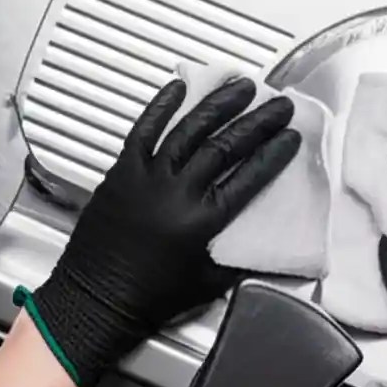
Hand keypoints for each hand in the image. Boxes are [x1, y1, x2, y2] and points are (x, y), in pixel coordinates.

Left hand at [17, 77, 300, 386]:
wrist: (95, 301)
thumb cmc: (151, 298)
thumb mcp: (208, 283)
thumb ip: (239, 259)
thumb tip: (266, 242)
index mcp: (203, 222)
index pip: (249, 177)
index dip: (274, 154)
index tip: (291, 138)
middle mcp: (177, 193)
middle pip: (225, 146)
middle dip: (257, 122)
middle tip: (278, 105)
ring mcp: (147, 178)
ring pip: (189, 130)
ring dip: (218, 105)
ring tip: (241, 86)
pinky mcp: (122, 173)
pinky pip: (144, 131)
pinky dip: (162, 106)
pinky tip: (179, 87)